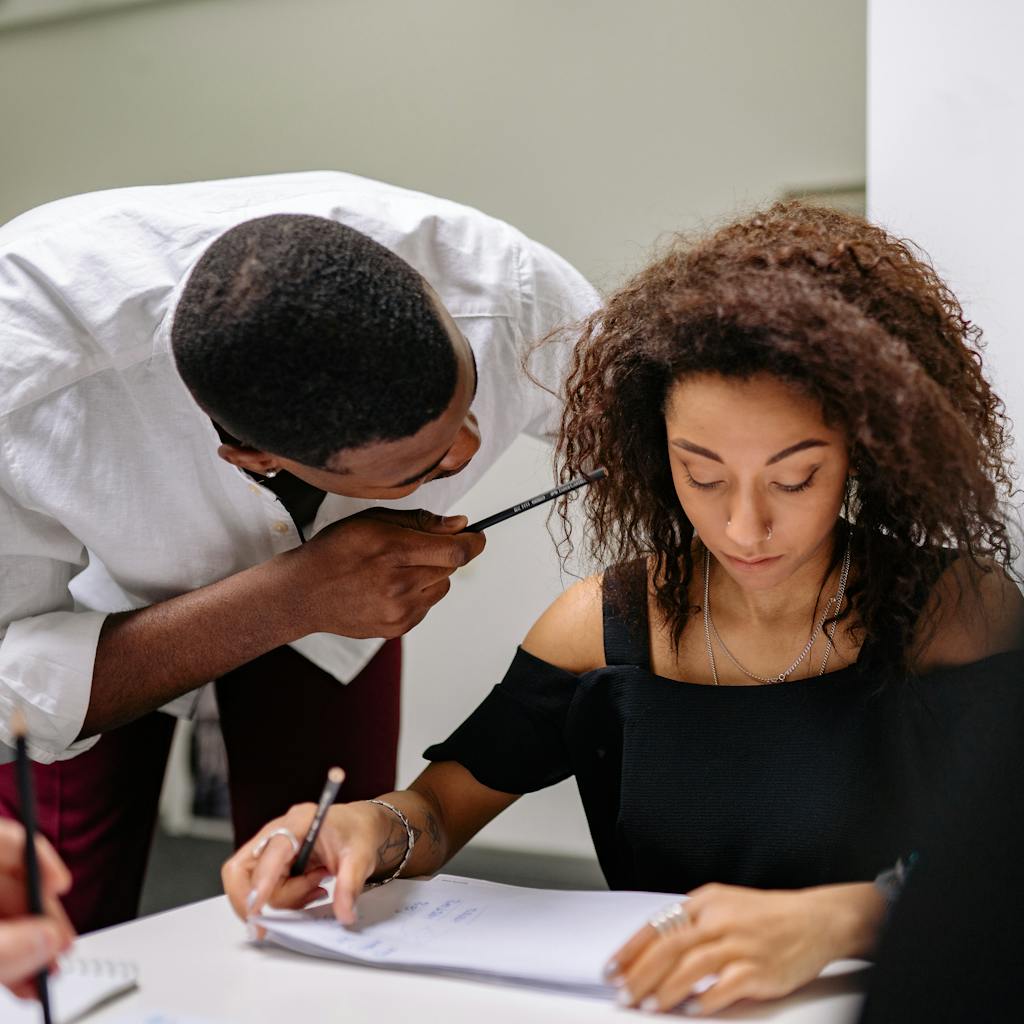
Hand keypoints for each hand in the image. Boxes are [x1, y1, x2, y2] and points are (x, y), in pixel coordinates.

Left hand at [0, 820, 75, 998]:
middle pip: (9, 883)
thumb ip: (3, 947)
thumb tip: (49, 939)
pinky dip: (8, 959)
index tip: (60, 886)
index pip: (8, 840)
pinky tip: (24, 981)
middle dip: (40, 918)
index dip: (39, 859)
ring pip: (3, 916)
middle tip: (62, 947)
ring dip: (29, 945)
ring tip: (45, 974)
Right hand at [222, 800, 396, 928]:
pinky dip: (287, 897)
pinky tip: (312, 888)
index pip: (272, 852)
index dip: (261, 882)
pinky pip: (267, 888)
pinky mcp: (273, 861)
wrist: (359, 825)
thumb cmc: (357, 832)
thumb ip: (350, 885)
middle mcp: (279, 831)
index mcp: (299, 821)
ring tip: (318, 885)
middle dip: (251, 899)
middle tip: (262, 924)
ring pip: (257, 885)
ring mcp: (272, 846)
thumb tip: (343, 914)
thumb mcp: (361, 857)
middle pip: (242, 868)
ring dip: (286, 896)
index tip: (255, 912)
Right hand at [287, 509, 484, 638]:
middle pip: (451, 567)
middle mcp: (399, 584)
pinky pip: (427, 606)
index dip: (474, 541)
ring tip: (400, 568)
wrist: (303, 593)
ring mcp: (399, 611)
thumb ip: (420, 522)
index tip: (477, 535)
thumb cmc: (336, 550)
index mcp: (393, 550)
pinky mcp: (397, 628)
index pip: (456, 550)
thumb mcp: (373, 521)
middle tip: (419, 547)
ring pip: (442, 587)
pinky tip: (391, 587)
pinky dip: (419, 594)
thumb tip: (460, 525)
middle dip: (446, 553)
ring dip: (433, 574)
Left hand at [606, 882, 884, 1015]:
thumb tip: (651, 951)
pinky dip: (704, 1000)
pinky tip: (691, 1009)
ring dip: (665, 989)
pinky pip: (724, 987)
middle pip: (668, 947)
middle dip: (640, 974)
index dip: (630, 950)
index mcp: (705, 902)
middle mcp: (719, 920)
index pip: (657, 925)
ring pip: (691, 967)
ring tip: (649, 1005)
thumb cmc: (765, 917)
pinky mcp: (758, 970)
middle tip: (623, 993)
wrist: (814, 920)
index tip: (612, 969)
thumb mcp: (723, 906)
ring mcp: (739, 945)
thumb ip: (691, 924)